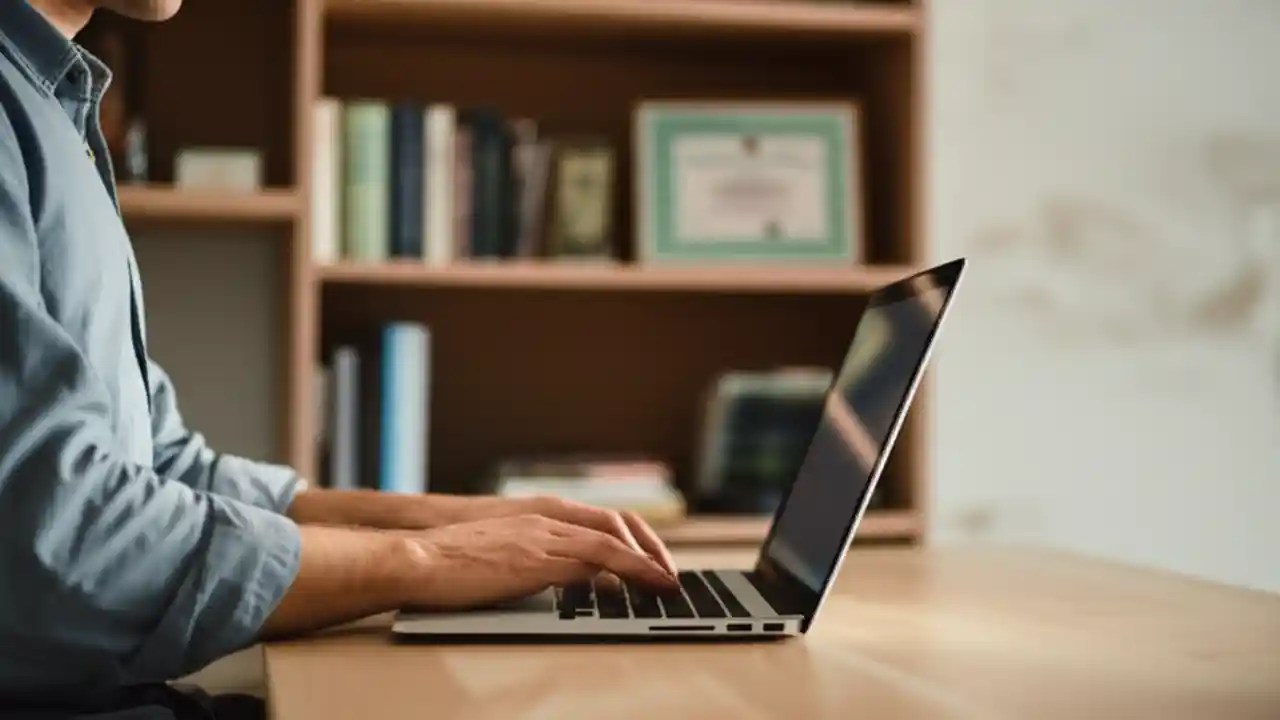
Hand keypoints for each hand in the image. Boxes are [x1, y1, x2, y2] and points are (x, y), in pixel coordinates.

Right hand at [405, 514, 678, 608]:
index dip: (634, 536)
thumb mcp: (501, 551)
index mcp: (538, 514)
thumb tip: (562, 577)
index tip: (652, 558)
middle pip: (615, 522)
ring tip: (666, 583)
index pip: (601, 516)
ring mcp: (543, 537)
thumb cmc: (449, 561)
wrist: (417, 557)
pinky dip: (625, 571)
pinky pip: (593, 560)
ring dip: (644, 562)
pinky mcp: (536, 559)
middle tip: (668, 574)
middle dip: (649, 547)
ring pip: (610, 540)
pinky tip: (640, 587)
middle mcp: (546, 519)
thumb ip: (534, 557)